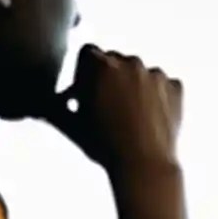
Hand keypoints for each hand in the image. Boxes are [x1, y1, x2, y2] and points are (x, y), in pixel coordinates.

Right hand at [44, 45, 182, 171]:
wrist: (145, 165)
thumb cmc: (105, 146)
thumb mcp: (72, 126)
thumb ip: (54, 109)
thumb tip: (42, 106)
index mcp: (101, 65)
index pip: (88, 53)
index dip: (83, 72)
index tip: (84, 92)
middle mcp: (130, 62)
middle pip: (115, 60)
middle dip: (109, 78)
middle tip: (107, 105)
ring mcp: (155, 74)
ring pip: (140, 72)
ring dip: (134, 85)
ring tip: (131, 115)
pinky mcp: (175, 87)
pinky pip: (163, 84)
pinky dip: (157, 95)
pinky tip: (150, 117)